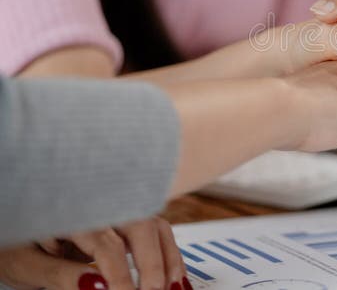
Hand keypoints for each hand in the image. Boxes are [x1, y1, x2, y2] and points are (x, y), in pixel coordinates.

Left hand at [0, 218, 188, 289]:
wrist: (12, 226)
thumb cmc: (15, 245)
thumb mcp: (27, 265)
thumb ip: (62, 275)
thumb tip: (99, 286)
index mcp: (72, 211)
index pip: (107, 243)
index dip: (120, 274)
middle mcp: (101, 203)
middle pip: (142, 225)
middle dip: (154, 264)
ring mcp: (116, 208)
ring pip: (155, 225)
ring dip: (168, 258)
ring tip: (174, 288)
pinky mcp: (124, 219)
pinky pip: (155, 229)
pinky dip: (167, 253)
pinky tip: (174, 276)